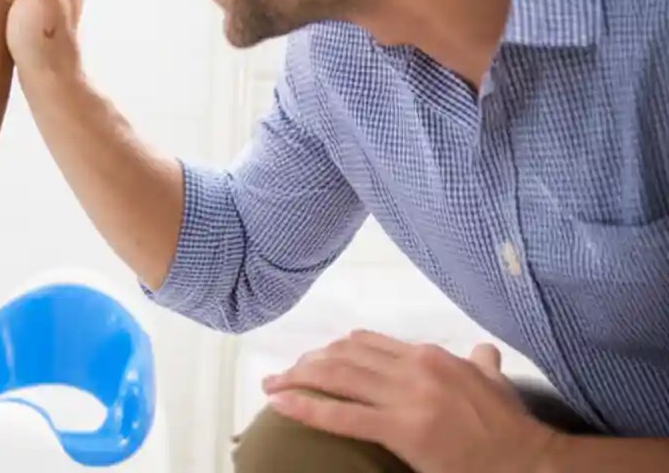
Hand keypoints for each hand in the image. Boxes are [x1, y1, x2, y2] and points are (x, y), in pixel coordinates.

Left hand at [261, 331, 560, 472]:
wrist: (529, 460)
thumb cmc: (510, 426)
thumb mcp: (493, 384)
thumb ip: (481, 363)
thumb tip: (484, 349)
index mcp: (428, 355)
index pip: (364, 342)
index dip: (330, 350)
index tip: (311, 361)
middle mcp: (414, 368)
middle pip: (343, 355)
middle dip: (306, 363)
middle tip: (282, 375)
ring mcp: (408, 397)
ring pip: (337, 377)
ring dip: (296, 379)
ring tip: (271, 387)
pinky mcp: (403, 429)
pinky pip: (343, 414)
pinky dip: (307, 406)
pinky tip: (282, 404)